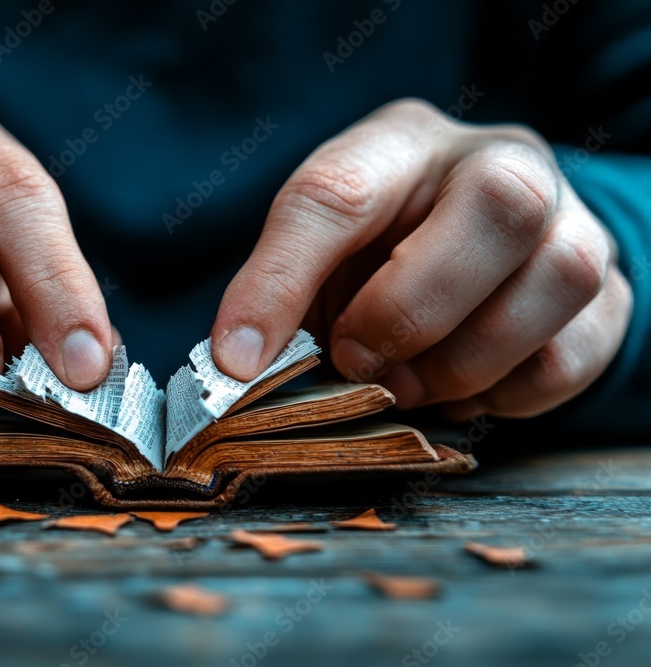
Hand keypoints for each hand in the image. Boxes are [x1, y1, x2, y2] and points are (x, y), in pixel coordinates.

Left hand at [211, 99, 632, 418]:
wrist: (479, 252)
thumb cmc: (384, 249)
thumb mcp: (322, 253)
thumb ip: (283, 291)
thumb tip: (239, 366)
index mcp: (401, 146)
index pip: (339, 192)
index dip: (280, 282)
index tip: (238, 360)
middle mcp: (501, 164)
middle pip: (499, 204)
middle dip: (411, 310)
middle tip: (358, 360)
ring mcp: (570, 224)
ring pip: (557, 279)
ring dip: (462, 362)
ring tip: (406, 385)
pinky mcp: (606, 297)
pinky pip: (571, 355)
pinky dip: (504, 394)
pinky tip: (461, 391)